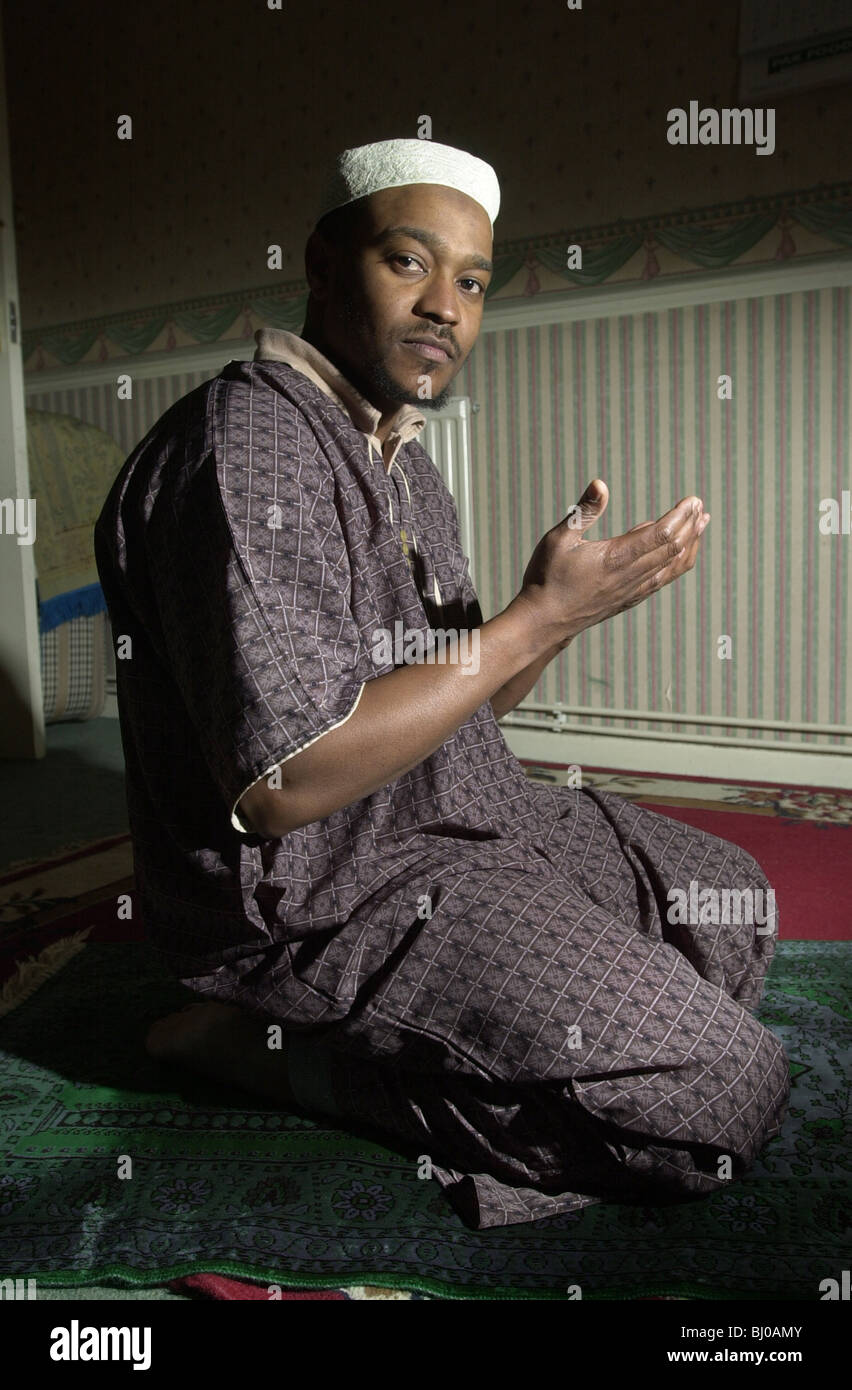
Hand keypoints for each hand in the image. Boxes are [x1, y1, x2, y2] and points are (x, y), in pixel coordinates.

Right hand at [516, 479, 709, 647]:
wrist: (543, 622)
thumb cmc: (546, 577)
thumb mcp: (559, 539)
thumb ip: (584, 511)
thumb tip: (601, 483)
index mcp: (615, 557)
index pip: (660, 533)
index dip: (680, 516)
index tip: (693, 500)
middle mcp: (629, 576)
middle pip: (672, 548)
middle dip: (690, 525)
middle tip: (700, 506)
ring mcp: (631, 591)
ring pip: (672, 566)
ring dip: (690, 544)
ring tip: (701, 525)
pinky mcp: (628, 600)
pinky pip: (662, 580)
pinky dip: (677, 563)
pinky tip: (679, 553)